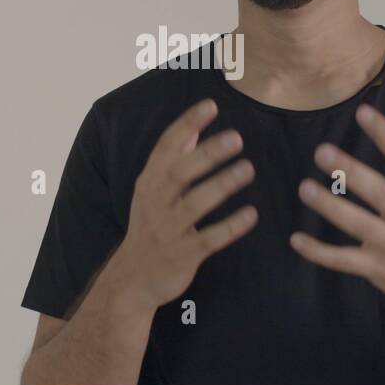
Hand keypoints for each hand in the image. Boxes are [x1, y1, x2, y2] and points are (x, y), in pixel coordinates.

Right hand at [109, 98, 257, 312]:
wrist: (132, 278)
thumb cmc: (151, 225)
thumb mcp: (153, 190)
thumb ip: (174, 159)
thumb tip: (195, 126)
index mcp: (150, 181)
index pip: (167, 146)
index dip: (187, 124)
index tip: (211, 106)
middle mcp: (156, 202)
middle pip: (181, 172)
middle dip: (208, 154)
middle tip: (237, 138)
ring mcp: (168, 229)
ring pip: (195, 204)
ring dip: (222, 185)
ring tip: (248, 169)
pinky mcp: (183, 255)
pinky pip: (209, 239)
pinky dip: (231, 227)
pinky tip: (252, 214)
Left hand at [290, 104, 384, 317]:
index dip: (384, 134)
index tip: (362, 112)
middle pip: (376, 190)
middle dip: (350, 171)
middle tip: (322, 152)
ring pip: (356, 223)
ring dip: (329, 206)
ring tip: (305, 188)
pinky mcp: (376, 268)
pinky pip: (343, 260)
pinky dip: (319, 252)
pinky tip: (296, 239)